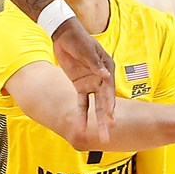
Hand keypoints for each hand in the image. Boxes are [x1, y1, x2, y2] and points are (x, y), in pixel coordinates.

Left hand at [51, 20, 114, 147]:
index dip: (109, 104)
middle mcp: (102, 80)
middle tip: (108, 135)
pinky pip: (81, 104)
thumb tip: (106, 76)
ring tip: (102, 138)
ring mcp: (91, 84)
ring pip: (95, 107)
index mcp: (107, 70)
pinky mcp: (80, 86)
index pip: (109, 91)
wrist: (64, 35)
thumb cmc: (79, 40)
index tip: (110, 117)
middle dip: (106, 119)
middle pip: (105, 102)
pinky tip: (82, 127)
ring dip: (97, 121)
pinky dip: (81, 115)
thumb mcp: (86, 51)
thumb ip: (95, 65)